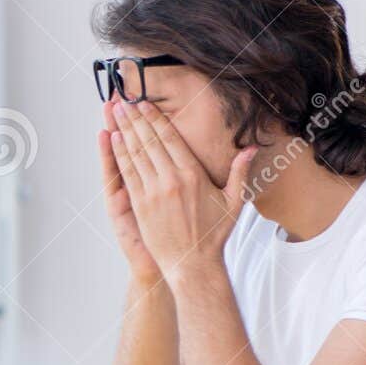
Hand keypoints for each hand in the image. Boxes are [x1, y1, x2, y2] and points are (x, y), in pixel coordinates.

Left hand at [109, 98, 254, 283]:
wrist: (193, 264)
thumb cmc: (213, 235)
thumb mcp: (234, 202)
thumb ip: (240, 172)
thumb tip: (251, 148)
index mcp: (193, 175)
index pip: (170, 138)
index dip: (156, 118)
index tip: (145, 103)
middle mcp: (171, 180)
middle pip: (150, 141)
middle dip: (136, 118)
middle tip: (124, 99)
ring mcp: (153, 192)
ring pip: (136, 153)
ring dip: (125, 130)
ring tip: (117, 112)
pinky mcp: (140, 205)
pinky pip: (128, 173)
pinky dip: (120, 154)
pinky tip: (114, 139)